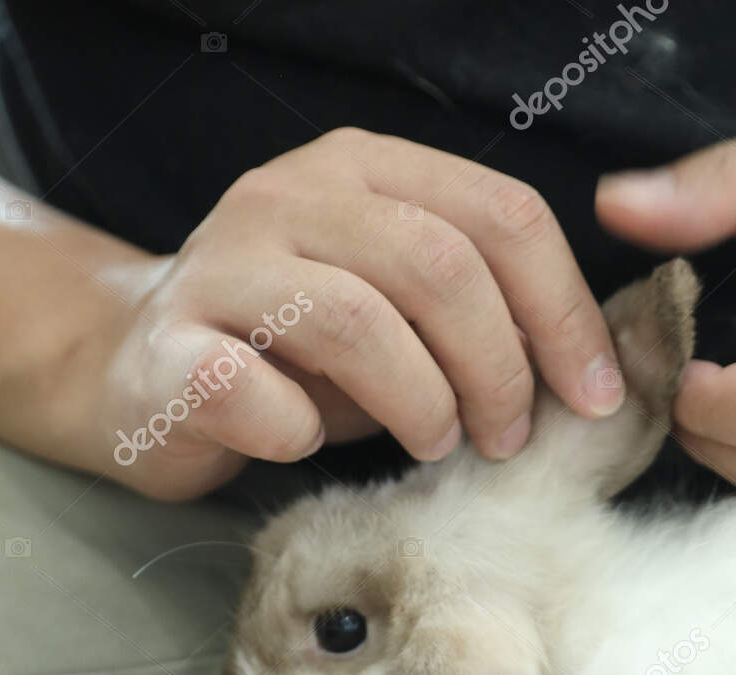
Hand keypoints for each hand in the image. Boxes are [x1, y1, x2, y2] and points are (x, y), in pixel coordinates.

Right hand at [96, 130, 623, 498]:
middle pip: (439, 265)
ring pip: (357, 322)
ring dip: (420, 402)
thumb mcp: (400, 316)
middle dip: (498, 368)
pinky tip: (307, 444)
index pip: (502, 215)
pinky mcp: (172, 347)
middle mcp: (290, 196)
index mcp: (366, 170)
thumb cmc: (294, 355)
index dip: (564, 313)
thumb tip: (587, 374)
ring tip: (432, 444)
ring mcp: (223, 265)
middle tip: (505, 438)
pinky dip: (302, 434)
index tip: (595, 398)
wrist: (140, 375)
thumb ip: (480, 318)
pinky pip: (259, 392)